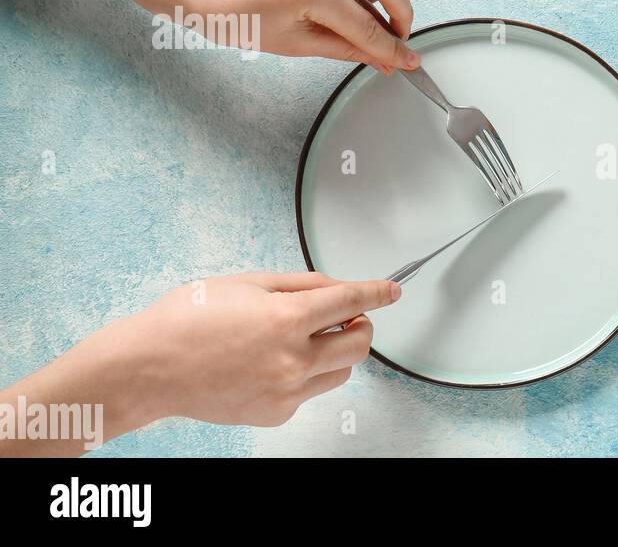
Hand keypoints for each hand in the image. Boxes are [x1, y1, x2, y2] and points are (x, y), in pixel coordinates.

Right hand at [114, 272, 399, 426]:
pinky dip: (304, 375)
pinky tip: (271, 363)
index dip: (377, 293)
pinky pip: (309, 392)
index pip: (351, 301)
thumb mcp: (247, 282)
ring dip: (335, 352)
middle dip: (360, 326)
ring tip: (303, 339)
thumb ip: (300, 284)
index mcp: (287, 318)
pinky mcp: (276, 413)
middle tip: (345, 316)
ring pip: (340, 372)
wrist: (147, 368)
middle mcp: (292, 359)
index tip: (391, 291)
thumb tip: (336, 288)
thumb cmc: (187, 320)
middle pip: (360, 344)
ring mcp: (286, 391)